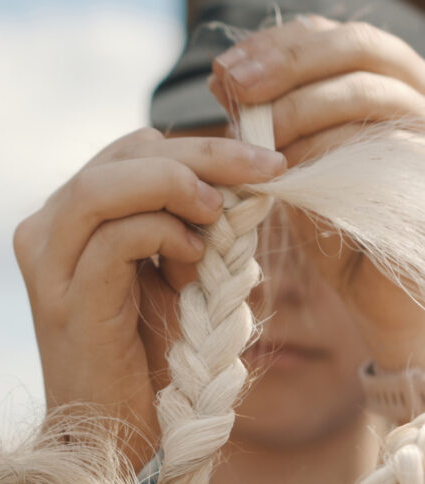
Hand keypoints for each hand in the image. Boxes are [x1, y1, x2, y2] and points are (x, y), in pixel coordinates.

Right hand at [14, 128, 284, 467]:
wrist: (109, 438)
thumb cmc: (143, 363)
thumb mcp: (166, 278)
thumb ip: (182, 225)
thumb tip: (238, 177)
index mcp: (65, 223)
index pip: (128, 153)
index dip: (195, 146)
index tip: (258, 163)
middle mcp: (44, 235)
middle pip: (120, 156)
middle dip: (201, 154)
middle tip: (262, 171)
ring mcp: (48, 269)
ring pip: (105, 185)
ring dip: (180, 185)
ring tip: (222, 212)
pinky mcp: (67, 302)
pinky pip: (115, 238)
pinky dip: (165, 234)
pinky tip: (196, 256)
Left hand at [209, 16, 424, 369]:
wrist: (390, 299)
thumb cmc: (343, 235)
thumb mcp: (300, 171)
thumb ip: (273, 128)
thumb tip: (225, 82)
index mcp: (389, 86)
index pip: (337, 38)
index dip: (280, 45)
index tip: (224, 68)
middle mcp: (418, 96)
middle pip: (357, 49)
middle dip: (286, 65)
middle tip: (235, 85)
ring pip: (366, 95)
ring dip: (297, 113)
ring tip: (248, 139)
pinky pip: (377, 151)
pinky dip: (323, 156)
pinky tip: (281, 173)